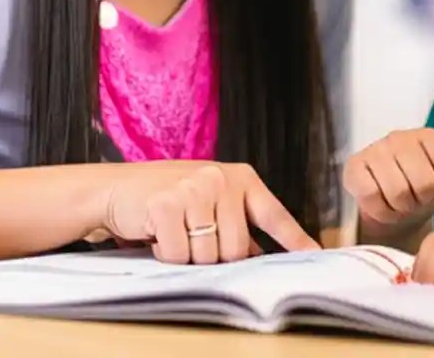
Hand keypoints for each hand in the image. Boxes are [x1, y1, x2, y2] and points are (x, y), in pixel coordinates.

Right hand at [98, 162, 319, 264]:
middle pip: (237, 249)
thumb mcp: (210, 201)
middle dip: (214, 255)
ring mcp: (194, 189)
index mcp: (240, 178)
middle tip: (193, 236)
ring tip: (175, 231)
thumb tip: (264, 254)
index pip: (274, 215)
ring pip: (208, 255)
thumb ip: (238, 223)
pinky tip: (158, 233)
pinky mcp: (167, 204)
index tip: (316, 254)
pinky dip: (166, 253)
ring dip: (189, 255)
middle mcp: (221, 179)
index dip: (295, 239)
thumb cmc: (168, 198)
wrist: (117, 188)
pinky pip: (178, 255)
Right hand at [343, 128, 433, 233]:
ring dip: (405, 209)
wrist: (395, 208)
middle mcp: (399, 137)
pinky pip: (372, 197)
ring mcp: (374, 150)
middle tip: (421, 200)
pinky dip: (383, 212)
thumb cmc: (429, 191)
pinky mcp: (353, 168)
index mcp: (428, 136)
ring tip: (405, 204)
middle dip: (426, 200)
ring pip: (398, 192)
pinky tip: (386, 207)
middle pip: (424, 182)